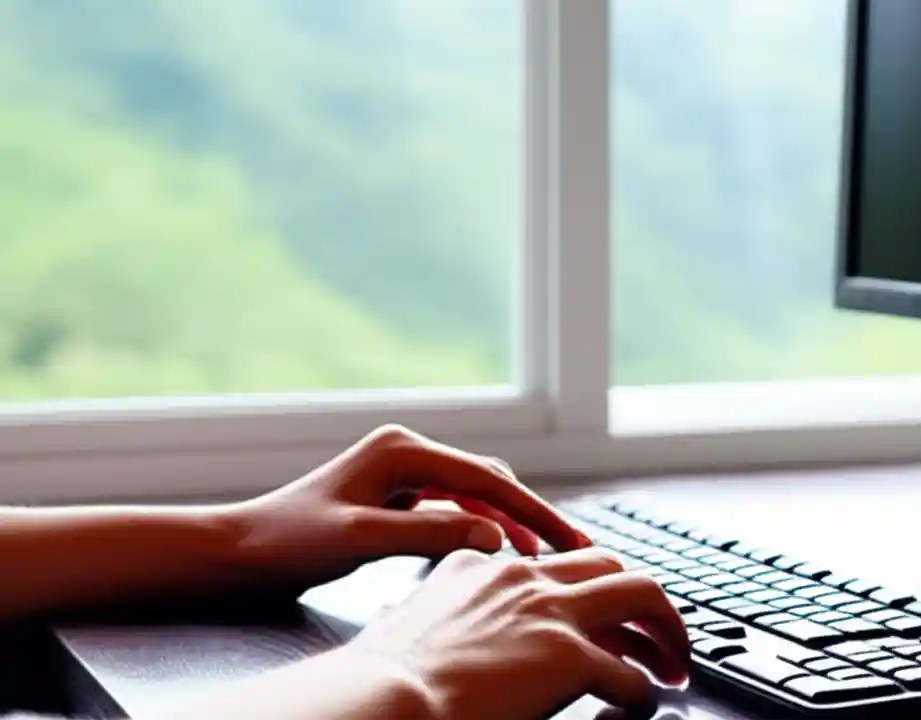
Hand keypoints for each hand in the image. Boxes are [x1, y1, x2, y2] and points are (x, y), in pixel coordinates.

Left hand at [221, 424, 589, 589]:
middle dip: (532, 516)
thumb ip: (430, 534)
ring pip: (475, 494)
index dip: (536, 512)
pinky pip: (452, 508)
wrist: (236, 553)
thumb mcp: (360, 540)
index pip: (489, 479)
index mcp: (403, 450)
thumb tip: (496, 535)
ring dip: (509, 523)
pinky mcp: (393, 497)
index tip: (573, 542)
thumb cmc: (288, 542)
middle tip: (572, 552)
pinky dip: (480, 528)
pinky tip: (495, 551)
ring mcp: (400, 474)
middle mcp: (406, 452)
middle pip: (490, 481)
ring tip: (544, 557)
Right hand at [346, 548, 691, 718]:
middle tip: (656, 637)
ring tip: (673, 666)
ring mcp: (550, 613)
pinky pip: (632, 677)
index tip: (597, 615)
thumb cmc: (379, 678)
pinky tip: (636, 711)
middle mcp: (524, 579)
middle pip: (611, 566)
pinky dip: (643, 696)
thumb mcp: (403, 624)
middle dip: (642, 600)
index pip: (555, 563)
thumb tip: (406, 619)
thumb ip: (427, 611)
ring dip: (667, 632)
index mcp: (483, 567)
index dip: (584, 591)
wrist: (378, 701)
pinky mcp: (568, 657)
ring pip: (643, 595)